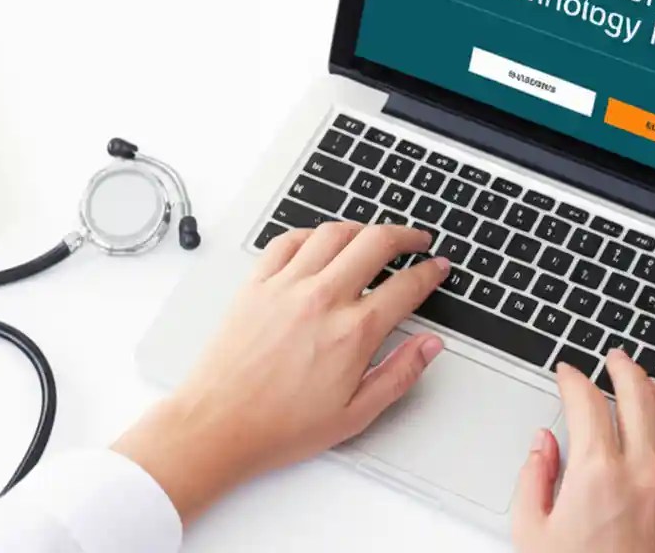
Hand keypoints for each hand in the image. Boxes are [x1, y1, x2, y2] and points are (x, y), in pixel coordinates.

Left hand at [113, 223, 450, 522]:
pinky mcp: (255, 285)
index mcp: (352, 333)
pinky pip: (287, 241)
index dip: (429, 272)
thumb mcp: (355, 415)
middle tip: (416, 239)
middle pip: (375, 243)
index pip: (405, 286)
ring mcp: (285, 287)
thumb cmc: (280, 426)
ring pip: (332, 233)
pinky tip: (319, 242)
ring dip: (361, 228)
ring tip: (373, 236)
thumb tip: (429, 345)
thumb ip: (399, 375)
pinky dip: (310, 234)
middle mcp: (321, 299)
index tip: (436, 268)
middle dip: (405, 235)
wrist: (218, 425)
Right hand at [513, 349, 654, 552]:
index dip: (573, 379)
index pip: (588, 403)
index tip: (567, 374)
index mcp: (597, 474)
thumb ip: (533, 477)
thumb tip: (543, 443)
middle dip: (624, 370)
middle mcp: (644, 475)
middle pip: (641, 398)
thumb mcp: (529, 530)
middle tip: (614, 360)